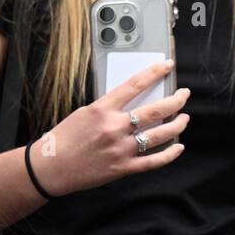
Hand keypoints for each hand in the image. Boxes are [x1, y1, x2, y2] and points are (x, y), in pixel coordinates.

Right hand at [31, 60, 189, 195]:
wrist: (51, 166)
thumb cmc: (63, 139)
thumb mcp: (83, 113)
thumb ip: (108, 108)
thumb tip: (132, 103)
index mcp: (102, 109)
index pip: (135, 85)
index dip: (154, 72)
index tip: (167, 66)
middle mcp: (114, 127)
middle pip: (154, 110)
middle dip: (175, 100)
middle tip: (184, 95)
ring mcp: (121, 148)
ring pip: (159, 135)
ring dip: (177, 125)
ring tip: (184, 119)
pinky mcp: (123, 168)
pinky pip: (153, 162)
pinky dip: (169, 155)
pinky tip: (178, 147)